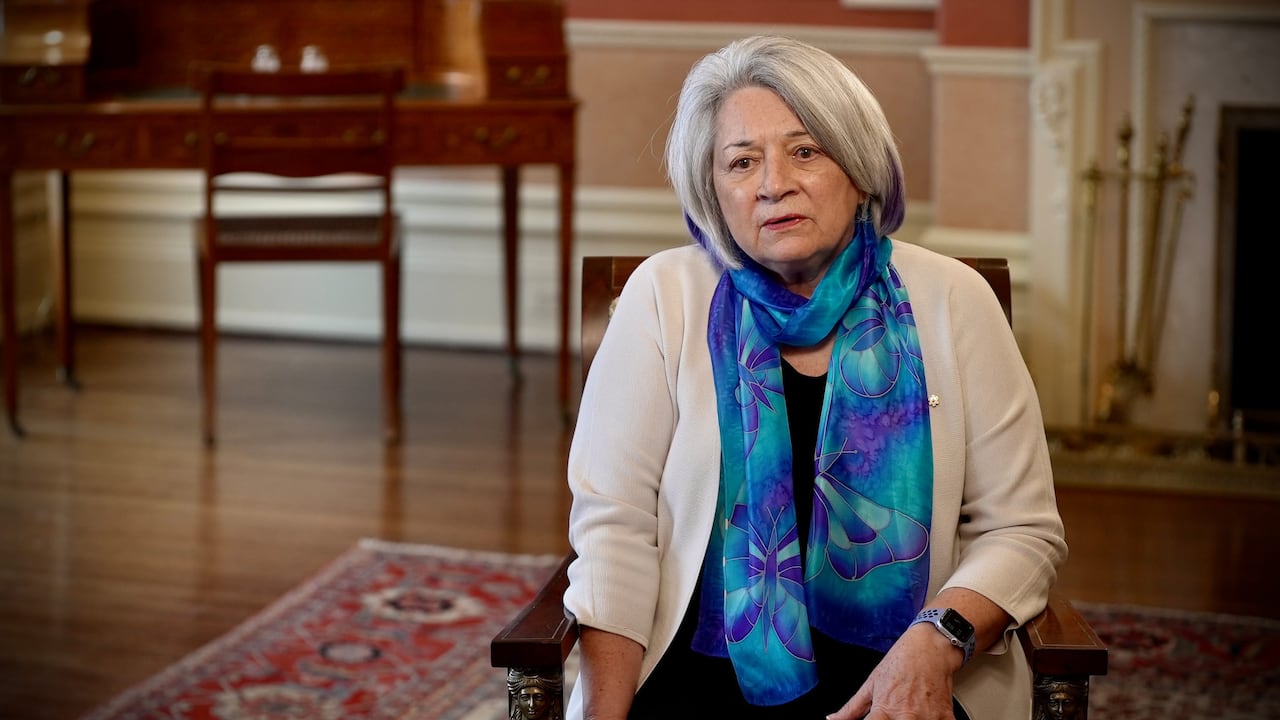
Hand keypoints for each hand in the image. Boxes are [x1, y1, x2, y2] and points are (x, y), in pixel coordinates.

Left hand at [826, 623, 962, 719]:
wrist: (930, 647)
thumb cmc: (901, 662)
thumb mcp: (871, 683)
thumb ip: (851, 708)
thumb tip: (832, 719)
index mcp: (884, 708)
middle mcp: (906, 715)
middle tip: (892, 715)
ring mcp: (927, 717)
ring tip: (908, 713)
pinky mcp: (946, 716)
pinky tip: (925, 716)